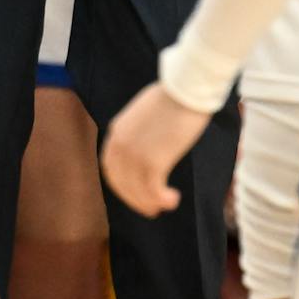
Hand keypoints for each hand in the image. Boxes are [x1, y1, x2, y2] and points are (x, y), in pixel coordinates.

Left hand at [101, 81, 210, 217]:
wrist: (186, 89)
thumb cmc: (174, 96)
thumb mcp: (146, 112)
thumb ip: (140, 130)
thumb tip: (149, 144)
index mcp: (117, 132)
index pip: (111, 168)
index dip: (122, 185)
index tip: (136, 194)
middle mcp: (120, 146)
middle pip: (121, 184)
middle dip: (135, 200)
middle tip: (152, 209)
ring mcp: (134, 155)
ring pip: (137, 191)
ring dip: (150, 203)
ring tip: (166, 204)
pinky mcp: (152, 162)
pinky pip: (153, 191)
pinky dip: (162, 200)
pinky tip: (173, 199)